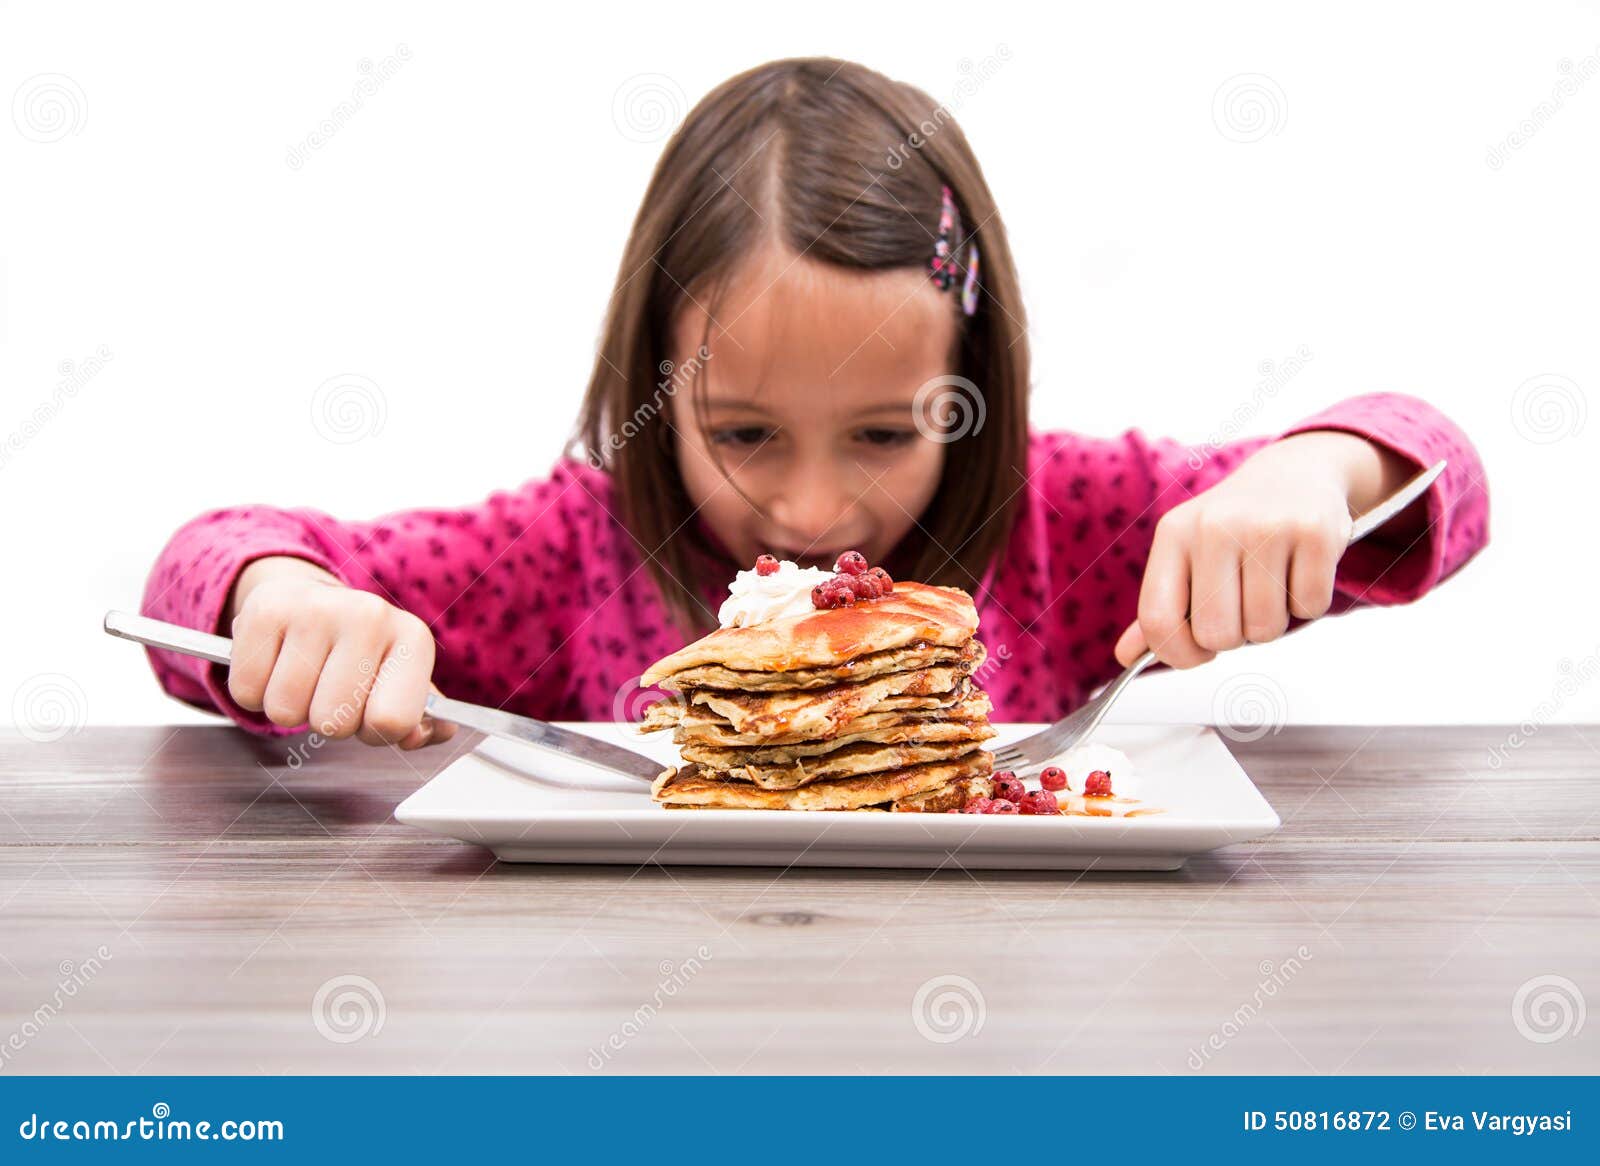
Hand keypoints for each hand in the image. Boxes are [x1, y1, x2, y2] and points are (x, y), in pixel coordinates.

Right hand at [223, 556, 454, 747]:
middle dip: (327, 721)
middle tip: (331, 691)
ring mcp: (316, 609)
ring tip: (305, 677)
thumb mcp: (403, 683)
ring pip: (284, 712)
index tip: (370, 714)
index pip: (392, 721)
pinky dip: (255, 691)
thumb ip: (422, 720)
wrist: (315, 601)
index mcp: (413, 639)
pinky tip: (276, 664)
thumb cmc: (363, 655)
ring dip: (289, 708)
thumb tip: (423, 735)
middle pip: (332, 724)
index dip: (374, 734)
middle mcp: (370, 616)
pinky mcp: (265, 610)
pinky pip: (246, 692)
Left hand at [1113, 431, 1407, 668]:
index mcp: (1173, 534)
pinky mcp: (1314, 532)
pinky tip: (1299, 569)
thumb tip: (1126, 657)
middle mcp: (1214, 526)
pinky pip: (1309, 607)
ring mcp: (1265, 526)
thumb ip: (1160, 608)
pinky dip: (1307, 603)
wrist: (1294, 474)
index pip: (1158, 619)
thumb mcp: (1187, 556)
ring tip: (1271, 582)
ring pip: (1265, 627)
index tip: (1197, 653)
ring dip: (1272, 620)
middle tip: (1242, 605)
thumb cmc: (1234, 530)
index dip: (1177, 654)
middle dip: (1234, 636)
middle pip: (1217, 634)